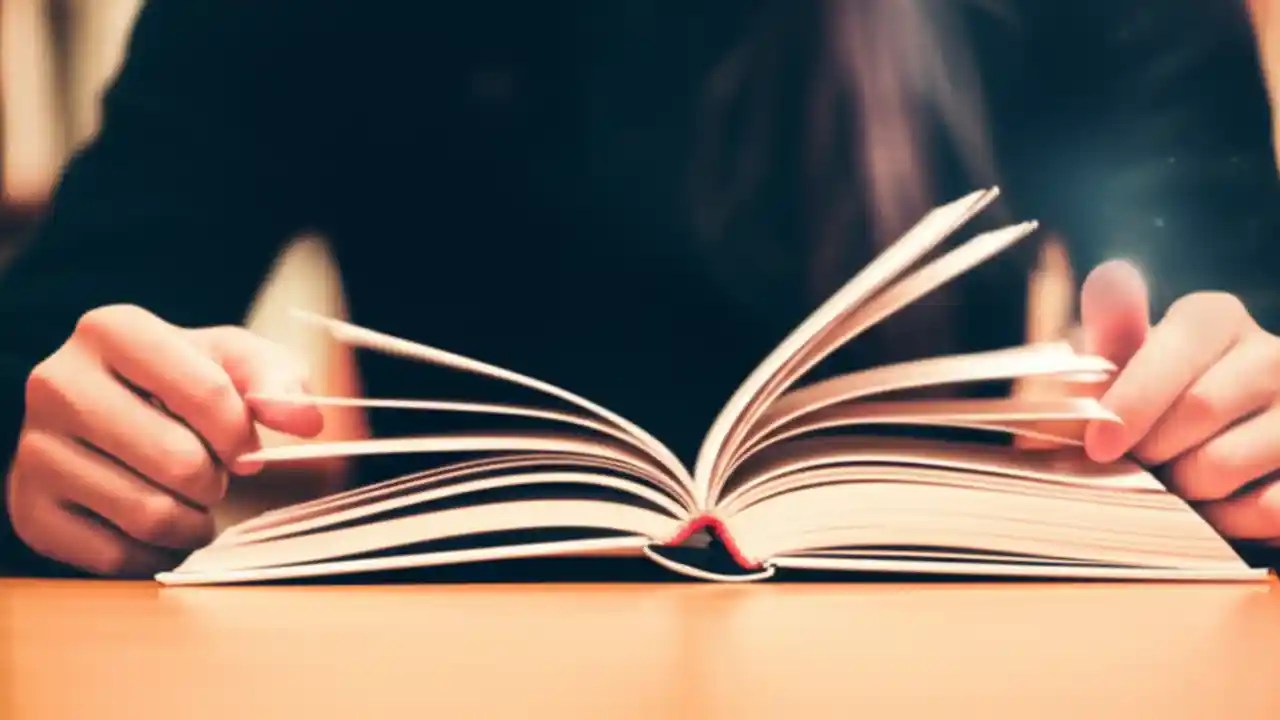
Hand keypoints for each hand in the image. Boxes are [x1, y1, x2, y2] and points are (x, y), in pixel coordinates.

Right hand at [6, 305, 322, 576]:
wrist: (102, 419)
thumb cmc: (178, 385)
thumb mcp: (231, 363)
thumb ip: (277, 381)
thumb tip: (306, 419)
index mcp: (112, 330)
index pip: (208, 393)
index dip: (242, 434)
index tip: (248, 451)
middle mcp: (58, 382)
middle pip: (179, 462)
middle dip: (215, 479)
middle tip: (212, 475)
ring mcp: (34, 448)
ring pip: (148, 513)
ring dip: (192, 521)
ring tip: (191, 501)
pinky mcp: (29, 508)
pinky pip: (114, 555)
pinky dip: (154, 552)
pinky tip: (156, 527)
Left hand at [1081, 261, 1279, 544]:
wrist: (1186, 455)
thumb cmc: (1138, 404)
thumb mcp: (1113, 367)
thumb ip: (1110, 332)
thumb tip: (1110, 278)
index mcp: (1214, 318)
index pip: (1180, 344)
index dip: (1134, 399)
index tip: (1098, 444)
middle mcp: (1271, 354)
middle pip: (1201, 408)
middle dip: (1149, 449)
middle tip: (1130, 465)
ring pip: (1226, 463)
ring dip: (1179, 488)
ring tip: (1168, 483)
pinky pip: (1267, 507)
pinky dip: (1223, 520)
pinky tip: (1209, 509)